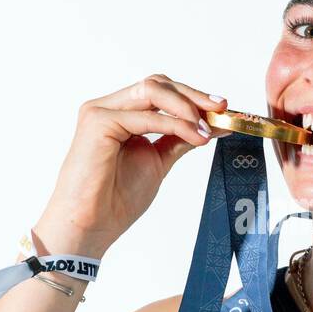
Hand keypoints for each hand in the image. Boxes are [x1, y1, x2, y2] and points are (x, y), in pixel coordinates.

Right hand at [33, 74, 230, 255]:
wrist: (90, 226)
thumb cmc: (115, 200)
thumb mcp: (157, 162)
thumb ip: (178, 140)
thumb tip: (210, 127)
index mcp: (120, 114)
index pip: (159, 91)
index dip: (192, 97)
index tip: (222, 110)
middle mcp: (108, 108)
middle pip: (157, 84)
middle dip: (193, 95)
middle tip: (222, 109)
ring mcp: (100, 112)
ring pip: (152, 91)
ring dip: (186, 107)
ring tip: (206, 129)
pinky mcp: (98, 122)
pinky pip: (146, 116)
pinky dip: (175, 124)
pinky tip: (194, 137)